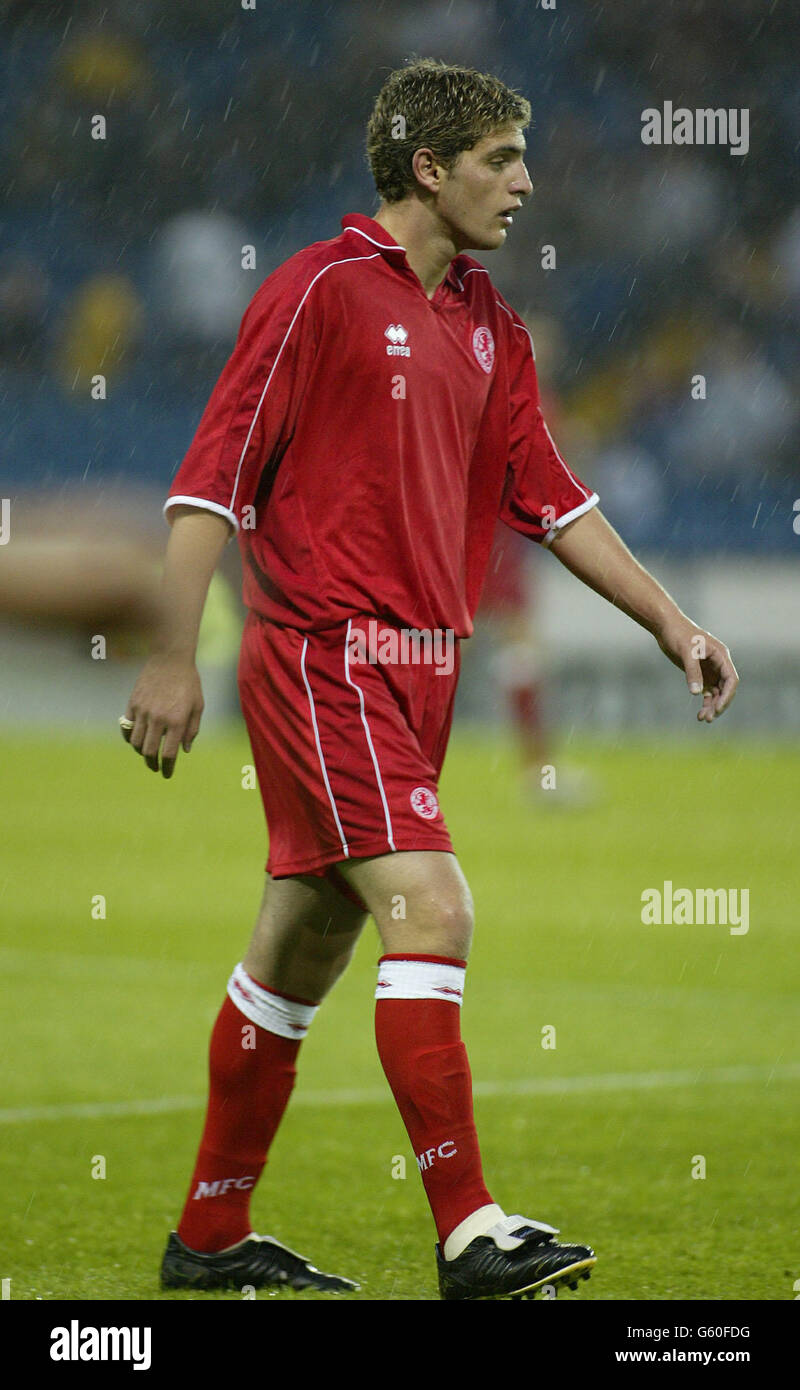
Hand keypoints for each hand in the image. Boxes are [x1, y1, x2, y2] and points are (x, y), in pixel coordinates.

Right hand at [121, 654, 203, 776]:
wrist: (171, 658)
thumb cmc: (189, 682)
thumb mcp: (198, 706)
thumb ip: (192, 730)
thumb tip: (184, 750)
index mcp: (176, 721)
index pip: (168, 754)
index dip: (167, 768)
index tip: (166, 774)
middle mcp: (158, 718)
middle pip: (149, 752)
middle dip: (152, 764)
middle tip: (155, 767)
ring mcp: (143, 711)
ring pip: (135, 742)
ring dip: (140, 752)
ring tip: (146, 754)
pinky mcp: (133, 703)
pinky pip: (127, 727)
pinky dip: (129, 737)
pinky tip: (135, 740)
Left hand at [654, 616, 737, 722]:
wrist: (666, 627)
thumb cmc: (678, 634)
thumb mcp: (686, 652)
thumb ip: (693, 671)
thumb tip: (697, 693)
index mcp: (721, 656)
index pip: (731, 679)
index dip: (727, 695)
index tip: (718, 708)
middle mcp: (718, 664)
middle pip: (725, 689)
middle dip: (719, 704)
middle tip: (709, 718)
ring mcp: (710, 670)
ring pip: (716, 692)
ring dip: (712, 706)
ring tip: (703, 719)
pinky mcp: (700, 674)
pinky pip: (707, 691)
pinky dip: (705, 702)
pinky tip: (700, 713)